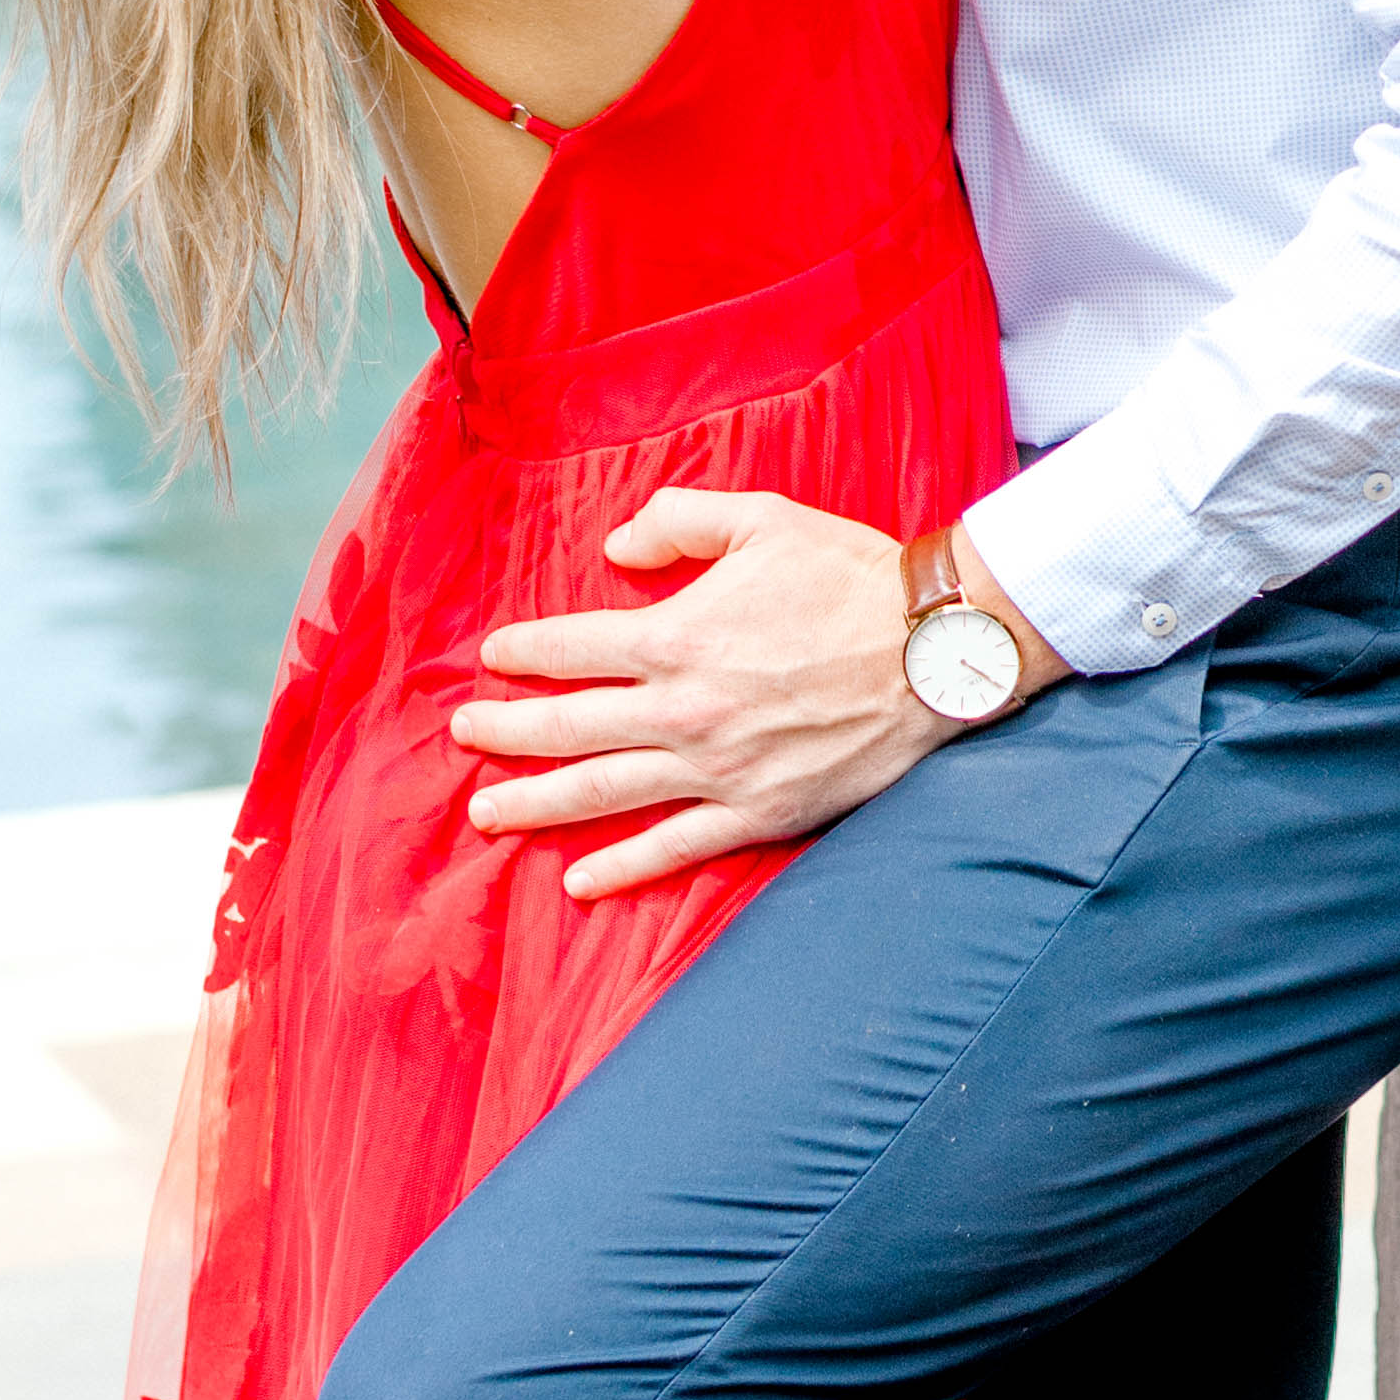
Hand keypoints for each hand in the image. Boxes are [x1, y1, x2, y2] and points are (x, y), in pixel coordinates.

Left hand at [451, 489, 1062, 897]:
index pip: (573, 648)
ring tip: (487, 812)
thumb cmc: (851, 578)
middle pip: (567, 727)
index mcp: (677, 636)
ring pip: (602, 793)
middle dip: (504, 730)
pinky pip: (674, 847)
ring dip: (535, 803)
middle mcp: (682, 709)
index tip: (493, 658)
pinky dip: (622, 866)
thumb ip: (680, 521)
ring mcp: (716, 770)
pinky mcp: (757, 812)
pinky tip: (580, 879)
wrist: (936, 652)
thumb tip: (617, 547)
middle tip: (462, 734)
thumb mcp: (763, 519)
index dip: (525, 652)